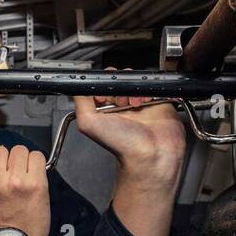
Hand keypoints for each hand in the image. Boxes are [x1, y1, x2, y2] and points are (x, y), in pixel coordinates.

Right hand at [0, 143, 49, 235]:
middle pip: (0, 150)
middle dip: (5, 162)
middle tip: (8, 178)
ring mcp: (14, 180)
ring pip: (19, 150)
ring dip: (21, 162)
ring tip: (21, 179)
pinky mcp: (35, 183)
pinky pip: (37, 156)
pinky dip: (36, 164)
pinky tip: (32, 177)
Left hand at [74, 69, 186, 187]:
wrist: (150, 155)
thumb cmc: (122, 146)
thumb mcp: (88, 123)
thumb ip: (80, 103)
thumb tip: (77, 87)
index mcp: (105, 110)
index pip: (102, 86)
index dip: (103, 85)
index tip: (104, 93)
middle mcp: (122, 106)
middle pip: (120, 81)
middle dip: (119, 86)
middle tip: (120, 100)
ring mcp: (140, 103)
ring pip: (136, 83)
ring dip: (134, 88)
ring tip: (133, 102)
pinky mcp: (157, 102)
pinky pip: (153, 86)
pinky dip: (148, 90)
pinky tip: (145, 101)